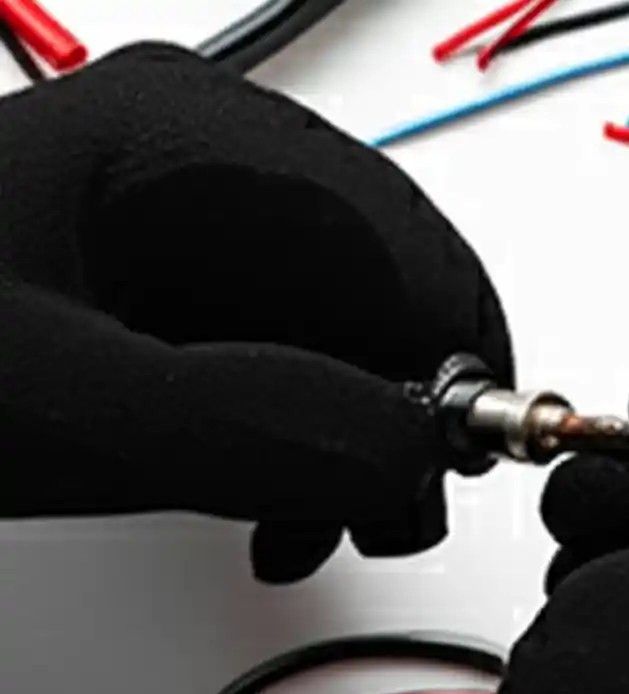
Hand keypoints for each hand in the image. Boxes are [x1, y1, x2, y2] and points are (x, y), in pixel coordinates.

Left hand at [0, 44, 511, 583]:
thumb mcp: (64, 406)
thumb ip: (256, 424)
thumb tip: (413, 451)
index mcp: (187, 131)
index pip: (393, 240)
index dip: (445, 355)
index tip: (458, 460)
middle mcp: (210, 152)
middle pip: (381, 278)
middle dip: (398, 406)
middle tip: (390, 506)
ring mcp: (197, 211)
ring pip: (345, 320)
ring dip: (353, 429)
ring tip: (314, 520)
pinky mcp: (182, 272)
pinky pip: (290, 343)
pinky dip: (302, 424)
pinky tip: (274, 490)